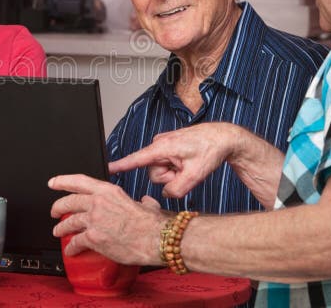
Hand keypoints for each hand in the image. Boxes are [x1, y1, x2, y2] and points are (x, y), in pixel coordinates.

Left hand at [48, 174, 165, 265]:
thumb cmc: (153, 224)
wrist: (156, 238)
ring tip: (58, 232)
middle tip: (54, 211)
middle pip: (69, 202)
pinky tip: (71, 250)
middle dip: (57, 207)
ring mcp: (94, 220)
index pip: (79, 181)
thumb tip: (145, 202)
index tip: (53, 183)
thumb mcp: (146, 204)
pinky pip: (76, 242)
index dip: (63, 181)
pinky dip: (71, 247)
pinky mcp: (93, 238)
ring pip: (69, 222)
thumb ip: (142, 202)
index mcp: (109, 191)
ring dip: (61, 228)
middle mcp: (98, 202)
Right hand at [108, 123, 238, 197]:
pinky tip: (188, 162)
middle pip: (154, 173)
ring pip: (161, 171)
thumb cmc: (210, 150)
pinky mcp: (168, 149)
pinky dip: (177, 168)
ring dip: (175, 173)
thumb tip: (166, 194)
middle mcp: (159, 145)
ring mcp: (164, 146)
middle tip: (186, 170)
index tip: (106, 169)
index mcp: (162, 148)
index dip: (120, 166)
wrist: (223, 137)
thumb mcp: (195, 175)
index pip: (136, 160)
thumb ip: (177, 189)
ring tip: (189, 164)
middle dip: (170, 177)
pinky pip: (166, 165)